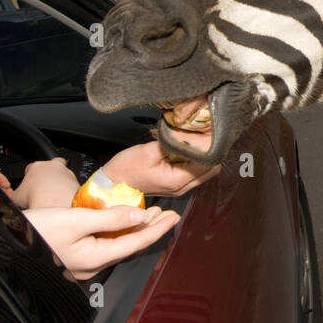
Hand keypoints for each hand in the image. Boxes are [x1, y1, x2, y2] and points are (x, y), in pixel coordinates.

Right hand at [12, 157, 81, 208]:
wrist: (56, 202)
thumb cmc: (36, 197)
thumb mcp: (16, 197)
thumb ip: (14, 195)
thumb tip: (11, 199)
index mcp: (36, 166)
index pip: (30, 168)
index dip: (29, 178)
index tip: (29, 186)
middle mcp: (52, 166)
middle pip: (50, 166)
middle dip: (47, 175)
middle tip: (44, 187)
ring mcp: (66, 172)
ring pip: (63, 174)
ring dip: (59, 183)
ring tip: (54, 196)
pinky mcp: (76, 181)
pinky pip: (72, 184)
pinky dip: (68, 191)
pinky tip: (63, 199)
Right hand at [23, 205, 181, 280]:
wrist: (3, 237)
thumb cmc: (34, 230)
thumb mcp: (75, 218)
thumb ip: (110, 218)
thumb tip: (139, 215)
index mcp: (93, 259)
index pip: (135, 243)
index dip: (157, 229)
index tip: (174, 218)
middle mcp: (89, 267)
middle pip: (128, 245)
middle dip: (149, 228)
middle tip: (167, 213)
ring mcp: (80, 264)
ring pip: (116, 244)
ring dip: (133, 228)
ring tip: (151, 213)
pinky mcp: (72, 257)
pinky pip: (103, 244)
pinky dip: (116, 231)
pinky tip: (123, 220)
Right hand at [102, 141, 221, 196]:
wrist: (112, 184)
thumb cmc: (126, 170)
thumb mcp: (148, 151)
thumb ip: (172, 144)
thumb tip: (190, 136)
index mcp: (178, 181)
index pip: (207, 164)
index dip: (208, 148)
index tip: (205, 134)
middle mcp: (182, 188)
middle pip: (210, 169)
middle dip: (207, 152)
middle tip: (199, 135)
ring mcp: (180, 188)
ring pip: (203, 170)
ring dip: (198, 155)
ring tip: (188, 140)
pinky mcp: (176, 184)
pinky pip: (192, 171)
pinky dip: (190, 159)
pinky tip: (178, 148)